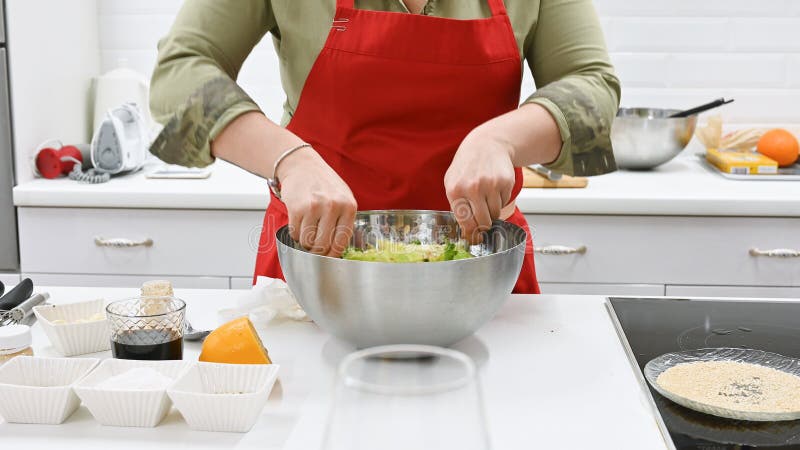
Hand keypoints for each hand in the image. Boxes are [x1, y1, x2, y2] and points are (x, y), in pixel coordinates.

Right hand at [278, 147, 356, 256]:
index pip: (341, 242)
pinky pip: (295, 233)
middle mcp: (333, 206)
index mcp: (349, 206)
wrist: (301, 165)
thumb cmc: (324, 184)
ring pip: (307, 242)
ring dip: (305, 242)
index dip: (332, 255)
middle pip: (323, 246)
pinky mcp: (297, 208)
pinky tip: (299, 223)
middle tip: (314, 247)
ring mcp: (314, 207)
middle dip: (317, 252)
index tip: (327, 258)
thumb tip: (337, 251)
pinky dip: (295, 233)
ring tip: (307, 230)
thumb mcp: (343, 198)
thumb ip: (344, 221)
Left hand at [444, 127, 515, 243]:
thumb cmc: (467, 166)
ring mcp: (490, 184)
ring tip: (487, 199)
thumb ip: (456, 205)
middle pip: (483, 222)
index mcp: (455, 190)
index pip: (465, 223)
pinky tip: (494, 188)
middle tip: (484, 224)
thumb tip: (466, 231)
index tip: (475, 240)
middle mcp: (472, 188)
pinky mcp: (505, 182)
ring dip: (492, 212)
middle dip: (484, 226)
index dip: (472, 235)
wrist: (486, 145)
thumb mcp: (452, 182)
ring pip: (495, 214)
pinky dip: (500, 200)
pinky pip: (504, 203)